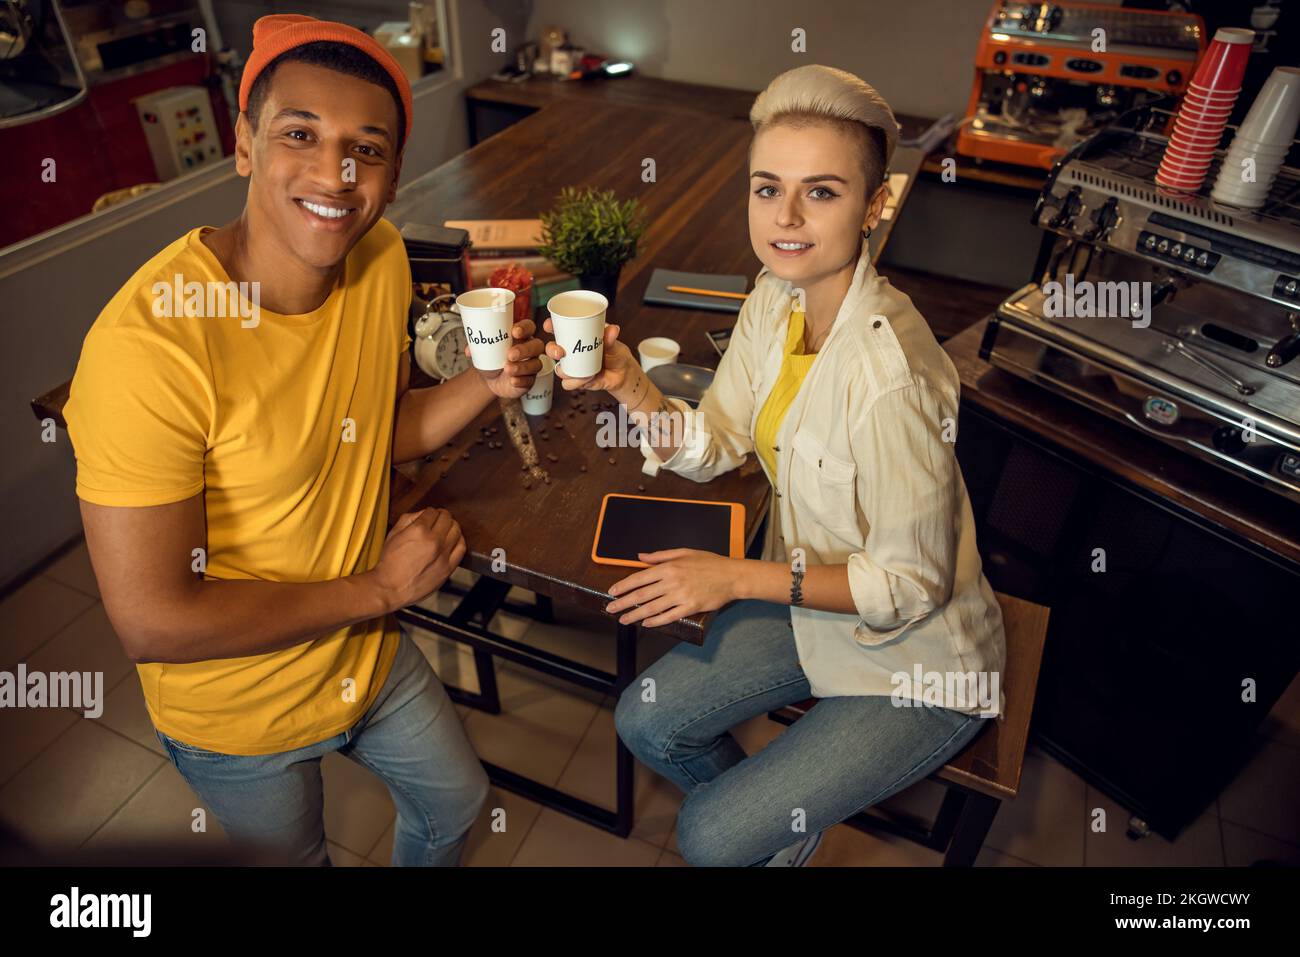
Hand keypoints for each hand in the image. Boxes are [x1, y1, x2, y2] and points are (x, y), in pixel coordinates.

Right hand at [370, 508, 465, 611]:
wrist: (391, 587)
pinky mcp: (448, 567)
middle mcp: (433, 541)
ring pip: (456, 530)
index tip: (429, 515)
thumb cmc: (390, 563)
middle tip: (438, 519)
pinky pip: (462, 547)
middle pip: (447, 518)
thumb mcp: (393, 534)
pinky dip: (459, 540)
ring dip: (451, 526)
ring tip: (446, 528)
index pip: (432, 512)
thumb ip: (409, 518)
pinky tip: (454, 540)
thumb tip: (423, 513)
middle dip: (441, 516)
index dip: (429, 512)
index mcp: (418, 531)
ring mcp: (443, 554)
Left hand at [464, 317, 544, 398]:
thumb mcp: (483, 350)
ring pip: (535, 364)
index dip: (524, 328)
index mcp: (520, 336)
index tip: (514, 331)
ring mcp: (531, 365)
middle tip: (510, 354)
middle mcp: (530, 349)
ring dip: (522, 367)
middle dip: (524, 349)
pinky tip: (512, 381)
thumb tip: (469, 350)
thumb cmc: (491, 359)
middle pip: (537, 345)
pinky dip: (521, 381)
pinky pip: (530, 380)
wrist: (490, 379)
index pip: (529, 327)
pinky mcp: (530, 380)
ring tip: (507, 369)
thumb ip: (476, 346)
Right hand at [543, 320, 634, 393]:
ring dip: (566, 371)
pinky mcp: (577, 381)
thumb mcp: (614, 344)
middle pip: (552, 350)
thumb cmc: (616, 353)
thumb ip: (611, 338)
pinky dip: (576, 382)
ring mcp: (572, 367)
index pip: (558, 329)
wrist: (623, 373)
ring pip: (558, 369)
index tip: (549, 325)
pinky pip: (568, 384)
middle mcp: (570, 352)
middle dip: (552, 350)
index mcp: (576, 337)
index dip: (550, 326)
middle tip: (560, 352)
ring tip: (583, 370)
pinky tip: (587, 378)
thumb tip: (613, 329)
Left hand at [604, 549, 742, 626]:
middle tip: (610, 608)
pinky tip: (646, 623)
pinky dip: (656, 621)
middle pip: (642, 594)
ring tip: (624, 619)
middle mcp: (672, 581)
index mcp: (669, 566)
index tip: (613, 591)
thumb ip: (660, 556)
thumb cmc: (710, 562)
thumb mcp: (684, 552)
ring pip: (652, 607)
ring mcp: (681, 596)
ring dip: (635, 615)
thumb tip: (640, 557)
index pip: (640, 577)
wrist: (732, 576)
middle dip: (623, 602)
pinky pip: (669, 616)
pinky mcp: (690, 607)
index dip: (623, 585)